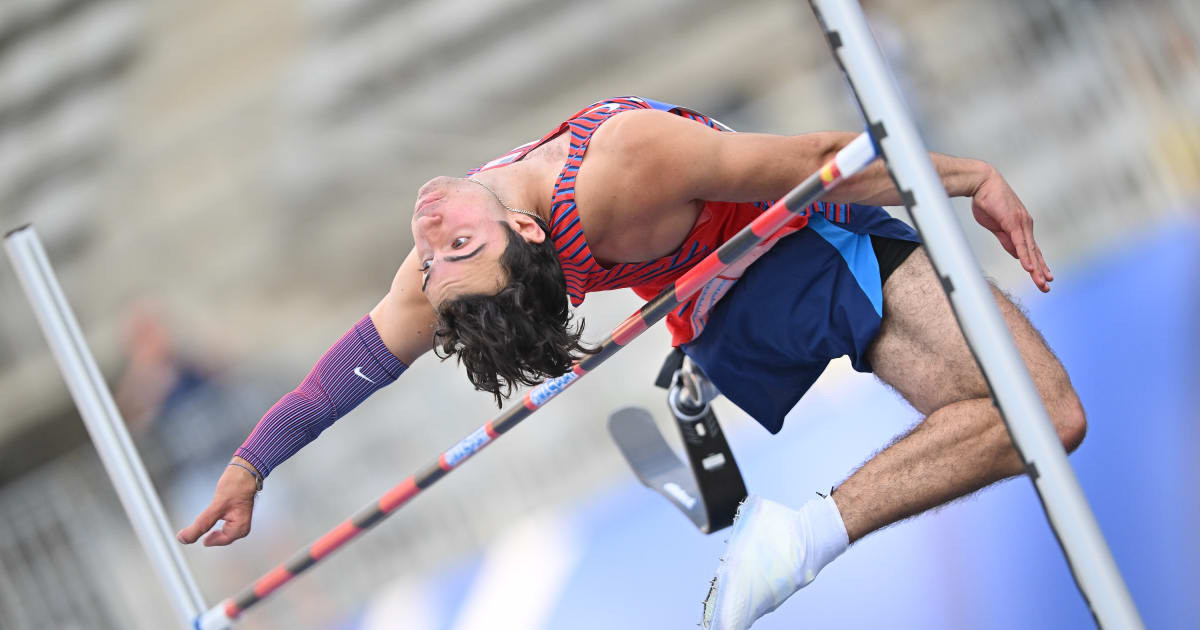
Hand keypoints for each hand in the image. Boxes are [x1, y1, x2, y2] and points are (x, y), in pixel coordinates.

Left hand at [177, 458, 258, 545]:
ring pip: (218, 532)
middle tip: (194, 529)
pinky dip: (212, 522)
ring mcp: (238, 521)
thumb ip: (200, 524)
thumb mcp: (216, 507)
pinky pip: (220, 525)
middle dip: (207, 533)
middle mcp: (241, 527)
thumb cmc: (237, 486)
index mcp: (240, 529)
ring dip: (209, 528)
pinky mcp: (234, 515)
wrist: (244, 472)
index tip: (187, 536)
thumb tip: (184, 538)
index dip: (203, 538)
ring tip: (202, 522)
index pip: (217, 541)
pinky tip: (210, 518)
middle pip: (218, 538)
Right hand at [970, 168, 1052, 291]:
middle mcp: (1026, 225)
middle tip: (1046, 287)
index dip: (1038, 264)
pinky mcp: (1013, 223)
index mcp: (1021, 226)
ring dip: (1036, 268)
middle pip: (1035, 253)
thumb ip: (1006, 240)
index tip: (1043, 277)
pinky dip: (1025, 257)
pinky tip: (1029, 268)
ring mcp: (1021, 224)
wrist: (982, 183)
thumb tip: (1015, 253)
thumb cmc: (987, 200)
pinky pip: (1021, 244)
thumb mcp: (996, 225)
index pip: (1032, 249)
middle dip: (1041, 271)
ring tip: (1041, 283)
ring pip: (1031, 251)